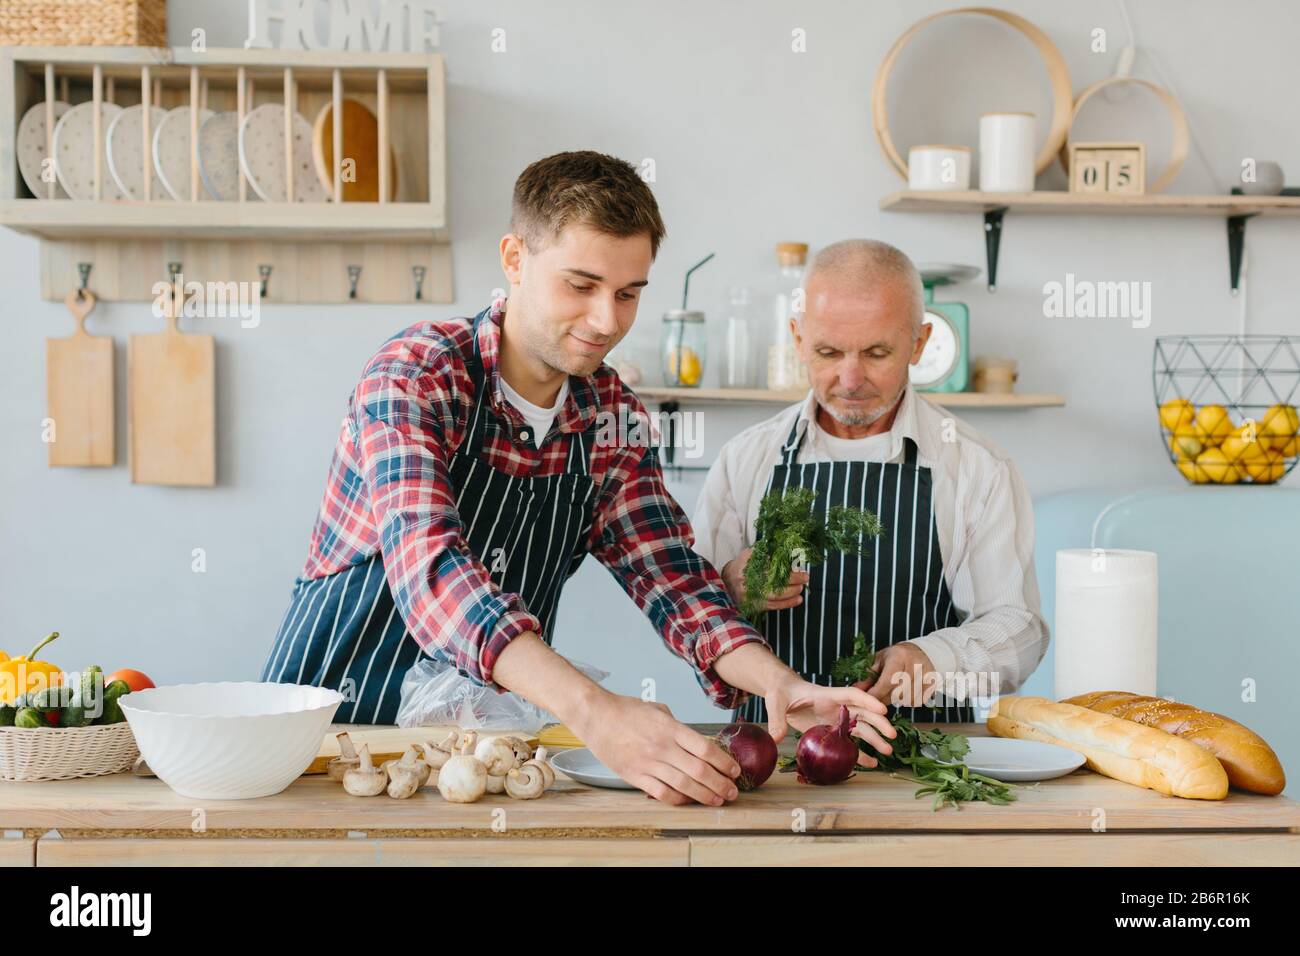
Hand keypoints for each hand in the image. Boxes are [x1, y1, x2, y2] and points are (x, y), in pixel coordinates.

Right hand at [574, 692, 740, 805]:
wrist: (596, 716)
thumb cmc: (625, 710)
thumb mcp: (658, 710)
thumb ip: (677, 726)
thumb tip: (694, 740)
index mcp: (670, 728)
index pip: (705, 748)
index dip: (723, 762)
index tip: (734, 770)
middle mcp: (662, 747)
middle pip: (699, 770)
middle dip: (720, 784)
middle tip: (733, 792)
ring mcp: (648, 763)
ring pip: (684, 785)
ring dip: (705, 795)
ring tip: (718, 800)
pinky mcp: (635, 776)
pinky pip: (662, 793)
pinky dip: (679, 800)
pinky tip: (689, 801)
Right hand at [720, 547, 808, 610]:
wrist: (726, 584)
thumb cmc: (741, 567)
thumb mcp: (749, 555)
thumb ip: (764, 552)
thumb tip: (784, 551)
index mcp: (746, 567)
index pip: (769, 568)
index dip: (785, 569)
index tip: (796, 567)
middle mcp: (748, 583)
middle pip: (773, 582)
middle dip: (792, 581)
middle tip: (804, 577)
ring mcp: (751, 596)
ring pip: (774, 596)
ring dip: (791, 593)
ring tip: (802, 588)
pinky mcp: (755, 606)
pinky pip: (773, 606)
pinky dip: (787, 604)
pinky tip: (798, 599)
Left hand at [763, 675, 896, 768]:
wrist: (782, 694)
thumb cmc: (781, 692)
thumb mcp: (775, 701)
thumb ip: (776, 718)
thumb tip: (775, 738)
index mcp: (827, 694)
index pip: (851, 694)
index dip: (867, 700)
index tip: (882, 709)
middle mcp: (836, 706)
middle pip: (862, 712)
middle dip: (878, 723)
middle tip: (892, 735)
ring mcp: (836, 719)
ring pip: (860, 728)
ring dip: (874, 739)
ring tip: (887, 751)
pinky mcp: (832, 731)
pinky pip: (849, 742)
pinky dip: (859, 752)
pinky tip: (871, 763)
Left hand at [856, 642, 940, 708]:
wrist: (923, 652)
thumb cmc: (897, 656)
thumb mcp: (880, 660)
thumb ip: (868, 675)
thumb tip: (854, 689)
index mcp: (899, 656)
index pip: (887, 681)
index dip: (876, 693)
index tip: (867, 699)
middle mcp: (915, 666)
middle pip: (896, 693)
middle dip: (883, 697)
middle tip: (878, 694)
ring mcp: (925, 677)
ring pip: (904, 700)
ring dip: (895, 699)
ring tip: (893, 688)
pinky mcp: (931, 687)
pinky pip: (914, 702)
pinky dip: (906, 700)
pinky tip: (904, 690)